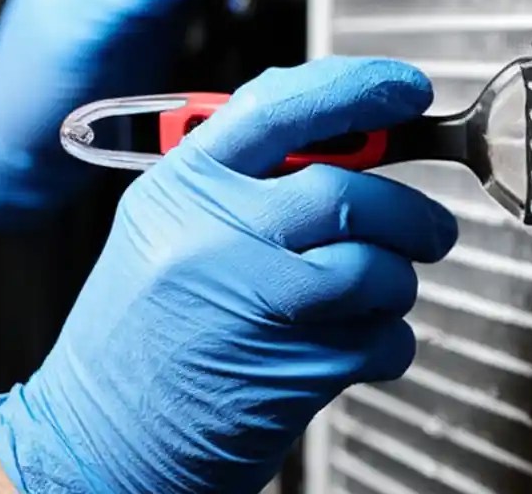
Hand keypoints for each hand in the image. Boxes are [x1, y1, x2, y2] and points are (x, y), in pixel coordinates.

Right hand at [0, 58, 458, 493]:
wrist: (100, 441)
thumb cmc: (142, 334)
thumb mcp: (169, 227)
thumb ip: (251, 177)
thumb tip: (352, 136)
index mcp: (184, 187)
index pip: (282, 106)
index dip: (358, 89)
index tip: (404, 91)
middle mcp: (217, 236)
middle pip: (349, 193)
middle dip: (411, 212)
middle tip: (430, 227)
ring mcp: (257, 304)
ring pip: (380, 267)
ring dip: (398, 282)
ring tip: (376, 295)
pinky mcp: (298, 370)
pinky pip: (385, 337)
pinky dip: (389, 342)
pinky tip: (353, 346)